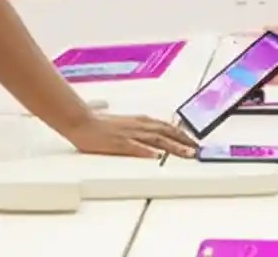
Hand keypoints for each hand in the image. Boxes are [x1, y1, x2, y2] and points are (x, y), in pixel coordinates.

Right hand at [65, 113, 197, 158]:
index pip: (165, 127)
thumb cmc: (97, 122)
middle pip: (165, 133)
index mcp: (139, 121)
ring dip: (173, 147)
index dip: (181, 134)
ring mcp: (129, 134)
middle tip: (197, 150)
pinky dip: (147, 151)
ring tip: (186, 154)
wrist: (81, 121)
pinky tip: (157, 156)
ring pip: (156, 140)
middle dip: (183, 141)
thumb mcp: (120, 121)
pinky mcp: (118, 143)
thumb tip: (144, 126)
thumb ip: (131, 123)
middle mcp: (138, 126)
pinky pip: (135, 147)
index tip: (193, 141)